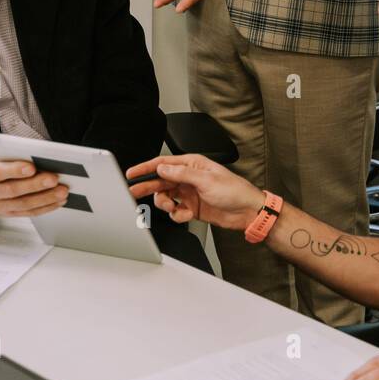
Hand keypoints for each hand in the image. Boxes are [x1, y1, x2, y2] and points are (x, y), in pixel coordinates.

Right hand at [0, 150, 67, 217]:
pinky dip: (45, 208)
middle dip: (35, 185)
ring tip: (62, 191)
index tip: (31, 167)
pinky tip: (58, 201)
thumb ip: (5, 154)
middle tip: (54, 178)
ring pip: (23, 205)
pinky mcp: (8, 214)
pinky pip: (28, 213)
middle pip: (12, 191)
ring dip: (45, 199)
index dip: (14, 170)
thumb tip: (32, 152)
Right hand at [127, 154, 264, 229]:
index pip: (163, 164)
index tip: (132, 173)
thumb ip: (182, 174)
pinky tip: (187, 214)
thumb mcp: (206, 180)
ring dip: (166, 205)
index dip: (146, 168)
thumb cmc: (234, 191)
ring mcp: (189, 193)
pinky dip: (178, 215)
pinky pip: (175, 212)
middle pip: (160, 181)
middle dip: (148, 187)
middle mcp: (188, 178)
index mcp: (192, 164)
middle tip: (134, 192)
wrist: (246, 212)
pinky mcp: (191, 207)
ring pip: (165, 198)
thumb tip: (163, 168)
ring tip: (173, 208)